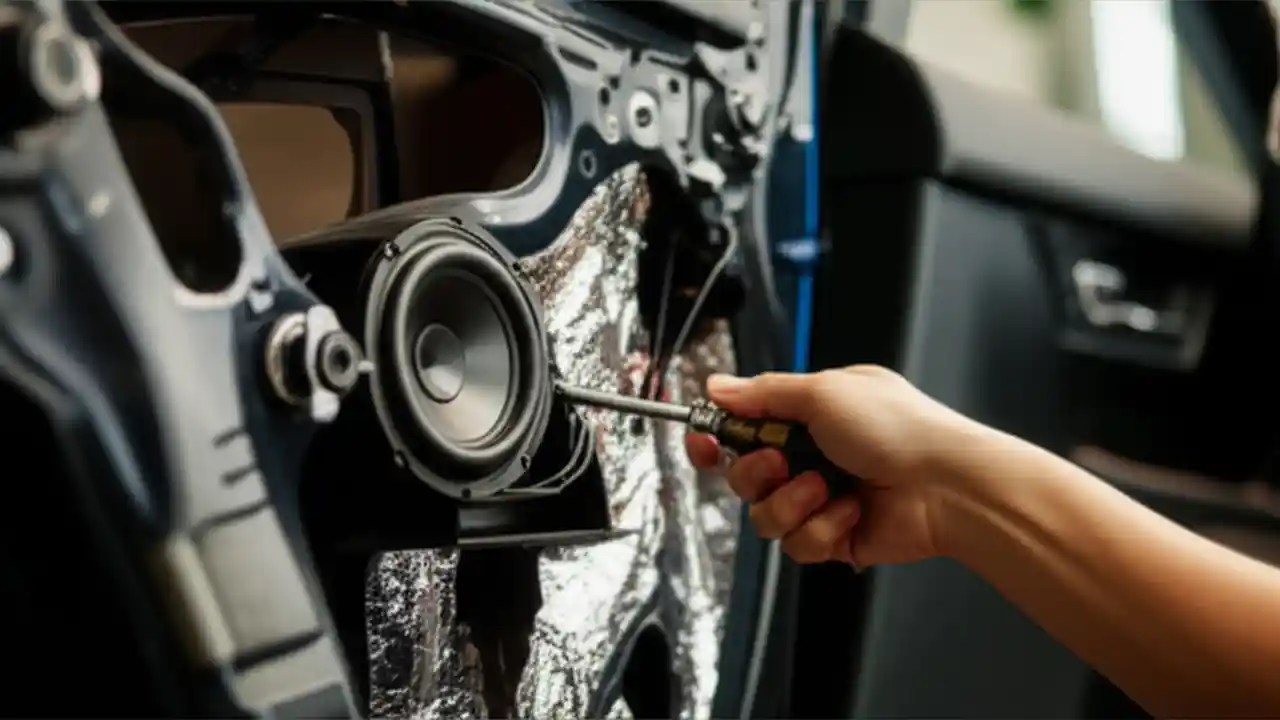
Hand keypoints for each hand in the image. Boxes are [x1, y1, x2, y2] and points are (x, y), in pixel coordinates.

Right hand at [685, 365, 971, 567]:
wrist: (947, 485)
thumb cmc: (898, 428)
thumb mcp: (824, 392)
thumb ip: (764, 393)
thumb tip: (717, 387)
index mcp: (807, 414)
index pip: (742, 426)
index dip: (715, 436)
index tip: (702, 442)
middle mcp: (810, 456)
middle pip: (743, 474)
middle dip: (756, 472)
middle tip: (781, 460)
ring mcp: (821, 499)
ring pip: (764, 515)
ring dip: (792, 502)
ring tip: (828, 488)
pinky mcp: (833, 537)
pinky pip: (797, 544)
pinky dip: (823, 528)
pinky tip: (852, 512)